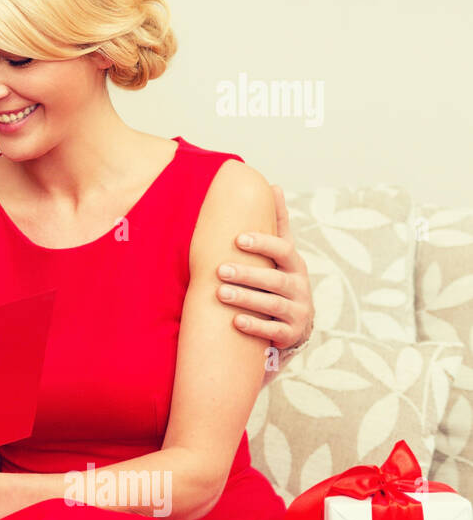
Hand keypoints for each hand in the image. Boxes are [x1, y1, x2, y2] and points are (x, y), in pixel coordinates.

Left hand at [216, 185, 313, 350]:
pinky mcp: (291, 334)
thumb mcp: (282, 253)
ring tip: (221, 293)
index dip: (262, 243)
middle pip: (275, 279)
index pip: (283, 249)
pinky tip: (235, 322)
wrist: (295, 323)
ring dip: (247, 298)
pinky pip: (274, 331)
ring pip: (274, 305)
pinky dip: (256, 326)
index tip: (238, 239)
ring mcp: (298, 311)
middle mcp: (299, 287)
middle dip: (247, 274)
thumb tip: (274, 185)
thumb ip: (277, 223)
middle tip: (220, 270)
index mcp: (294, 264)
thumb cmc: (280, 279)